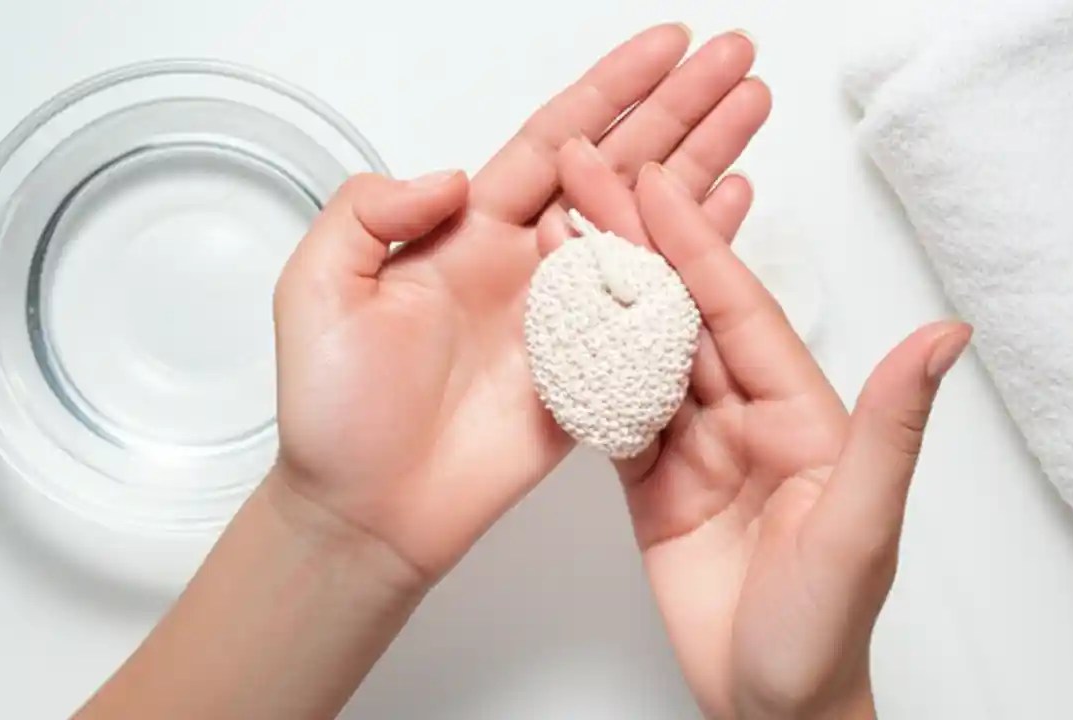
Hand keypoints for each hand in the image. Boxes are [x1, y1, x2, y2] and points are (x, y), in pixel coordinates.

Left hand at [272, 25, 771, 584]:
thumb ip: (370, 214)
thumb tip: (455, 176)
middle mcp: (529, 261)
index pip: (556, 139)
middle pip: (622, 166)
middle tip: (737, 61)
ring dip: (706, 165)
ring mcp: (568, 316)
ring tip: (754, 111)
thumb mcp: (318, 289)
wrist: (367, 511)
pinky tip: (736, 210)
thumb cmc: (334, 410)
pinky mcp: (595, 374)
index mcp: (469, 231)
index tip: (667, 47)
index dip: (613, 89)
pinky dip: (702, 258)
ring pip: (652, 223)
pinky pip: (658, 307)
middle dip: (681, 110)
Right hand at [553, 142, 971, 718]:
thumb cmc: (823, 633)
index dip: (694, 243)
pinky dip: (582, 368)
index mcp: (801, 412)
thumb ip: (890, 428)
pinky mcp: (654, 480)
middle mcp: (747, 415)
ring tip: (555, 235)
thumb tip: (943, 337)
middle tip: (585, 179)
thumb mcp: (862, 527)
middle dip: (635, 243)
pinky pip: (614, 412)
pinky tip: (553, 325)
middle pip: (682, 313)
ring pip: (643, 351)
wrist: (768, 707)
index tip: (652, 184)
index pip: (739, 310)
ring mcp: (697, 445)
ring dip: (600, 293)